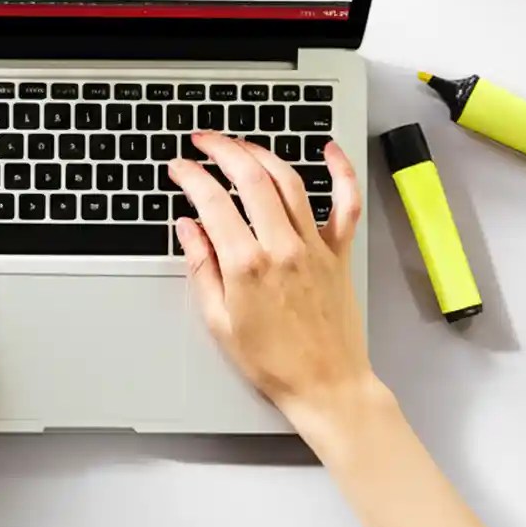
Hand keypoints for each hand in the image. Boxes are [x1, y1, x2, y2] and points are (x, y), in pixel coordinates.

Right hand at [170, 133, 374, 428]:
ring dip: (262, 153)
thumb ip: (201, 267)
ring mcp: (314, 247)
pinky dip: (340, 171)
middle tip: (204, 141)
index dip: (191, 176)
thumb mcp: (219, 321)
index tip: (179, 168)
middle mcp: (282, 249)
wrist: (326, 385)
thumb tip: (187, 228)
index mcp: (247, 266)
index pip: (212, 202)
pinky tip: (328, 150)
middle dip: (222, 149)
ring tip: (241, 144)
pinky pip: (346, 203)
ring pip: (290, 180)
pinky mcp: (338, 252)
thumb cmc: (273, 363)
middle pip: (251, 177)